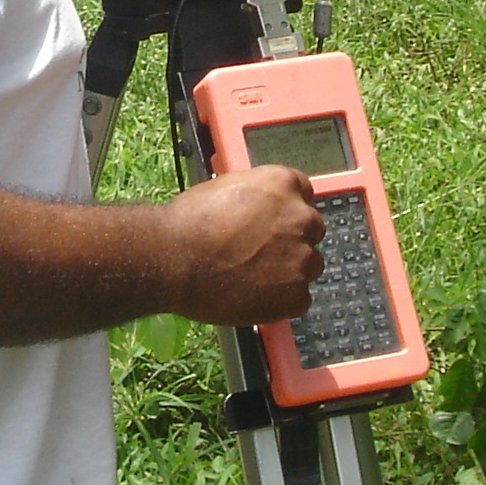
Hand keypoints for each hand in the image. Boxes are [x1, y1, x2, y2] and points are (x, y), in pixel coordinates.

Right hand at [159, 166, 325, 324]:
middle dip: (292, 240)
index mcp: (283, 184)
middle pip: (311, 230)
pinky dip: (281, 300)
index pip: (303, 193)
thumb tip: (259, 209)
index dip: (285, 210)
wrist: (173, 260)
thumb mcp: (225, 188)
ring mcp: (302, 258)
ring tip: (254, 277)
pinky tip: (253, 295)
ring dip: (289, 271)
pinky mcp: (296, 295)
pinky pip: (299, 298)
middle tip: (262, 253)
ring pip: (308, 266)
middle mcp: (301, 218)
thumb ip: (255, 197)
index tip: (274, 223)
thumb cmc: (189, 223)